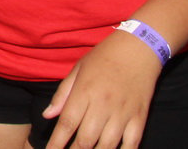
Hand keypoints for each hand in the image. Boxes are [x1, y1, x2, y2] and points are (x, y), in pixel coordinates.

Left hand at [43, 31, 162, 148]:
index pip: (67, 123)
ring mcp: (123, 113)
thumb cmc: (104, 57)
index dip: (57, 143)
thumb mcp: (78, 69)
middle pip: (85, 139)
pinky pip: (132, 144)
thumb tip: (47, 115)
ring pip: (107, 146)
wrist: (138, 48)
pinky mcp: (140, 118)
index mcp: (84, 92)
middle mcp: (103, 105)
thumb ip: (62, 94)